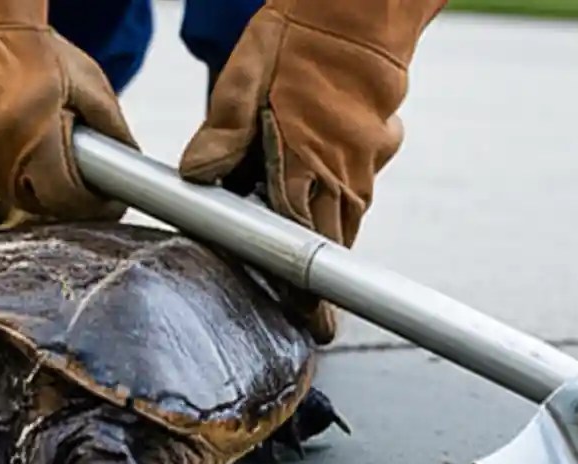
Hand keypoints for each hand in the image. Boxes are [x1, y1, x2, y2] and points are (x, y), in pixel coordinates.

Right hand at [0, 0, 138, 220]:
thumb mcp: (85, 82)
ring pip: (2, 189)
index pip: (67, 198)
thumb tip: (130, 164)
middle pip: (35, 202)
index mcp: (30, 137)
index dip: (92, 203)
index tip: (104, 202)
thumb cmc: (23, 43)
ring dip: (21, 174)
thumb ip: (112, 128)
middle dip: (57, 190)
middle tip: (68, 163)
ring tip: (27, 131)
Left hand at [179, 0, 444, 342]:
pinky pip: (358, 185)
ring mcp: (366, 158)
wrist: (363, 4)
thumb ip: (224, 127)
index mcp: (304, 158)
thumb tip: (197, 174)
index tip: (312, 318)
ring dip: (327, 236)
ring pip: (347, 216)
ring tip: (309, 257)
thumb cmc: (302, 35)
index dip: (304, 284)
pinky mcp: (380, 143)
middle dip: (318, 275)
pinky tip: (318, 187)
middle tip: (311, 310)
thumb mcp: (247, 70)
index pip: (301, 238)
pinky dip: (339, 197)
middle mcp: (342, 167)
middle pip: (331, 239)